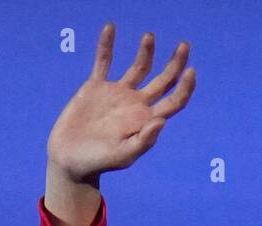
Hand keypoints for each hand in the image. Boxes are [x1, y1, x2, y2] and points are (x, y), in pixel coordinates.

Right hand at [48, 23, 195, 181]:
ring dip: (146, 52)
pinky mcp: (96, 87)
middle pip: (163, 80)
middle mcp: (137, 104)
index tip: (191, 70)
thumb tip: (162, 121)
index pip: (174, 100)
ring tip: (149, 37)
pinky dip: (106, 46)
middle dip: (175, 63)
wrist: (71, 158)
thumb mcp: (124, 156)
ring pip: (138, 68)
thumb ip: (144, 140)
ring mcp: (118, 94)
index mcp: (148, 120)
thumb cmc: (99, 162)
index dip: (185, 87)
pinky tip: (110, 28)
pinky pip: (103, 62)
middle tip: (184, 45)